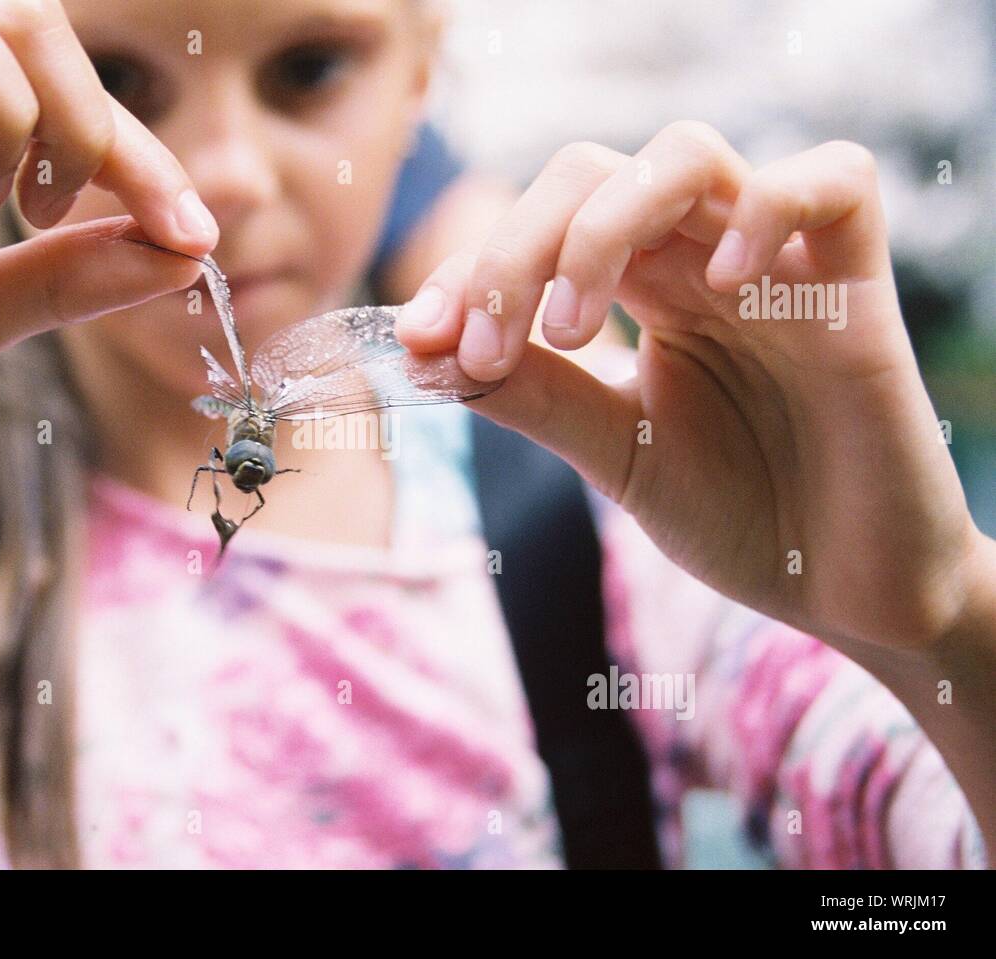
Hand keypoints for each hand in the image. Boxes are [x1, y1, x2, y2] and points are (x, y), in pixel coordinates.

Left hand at [397, 121, 990, 655]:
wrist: (846, 590)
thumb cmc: (738, 515)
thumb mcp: (615, 452)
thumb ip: (533, 398)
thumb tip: (426, 353)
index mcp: (641, 292)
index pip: (540, 227)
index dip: (468, 270)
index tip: (417, 341)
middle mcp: (699, 260)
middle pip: (591, 174)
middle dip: (513, 250)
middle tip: (488, 348)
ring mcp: (778, 262)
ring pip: (687, 154)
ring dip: (604, 227)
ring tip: (574, 329)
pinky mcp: (860, 284)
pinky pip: (834, 180)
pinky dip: (764, 209)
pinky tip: (718, 284)